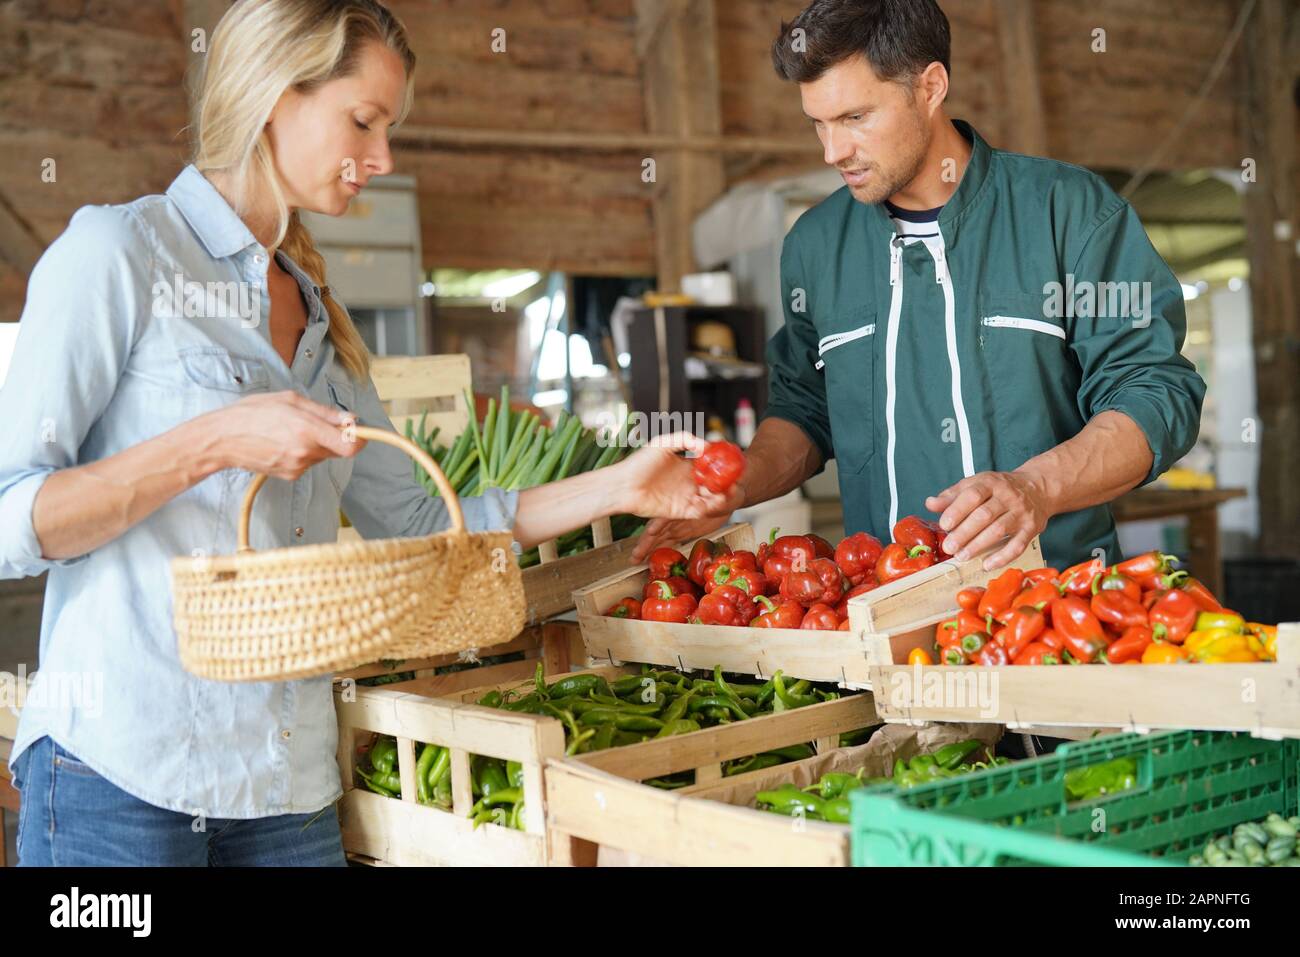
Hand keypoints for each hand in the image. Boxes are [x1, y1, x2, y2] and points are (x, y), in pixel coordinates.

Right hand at [203, 391, 363, 479]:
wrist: (222, 439)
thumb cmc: (253, 413)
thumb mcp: (291, 400)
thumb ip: (325, 412)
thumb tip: (352, 419)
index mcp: (307, 429)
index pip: (351, 446)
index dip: (361, 439)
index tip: (360, 431)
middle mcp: (305, 452)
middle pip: (337, 449)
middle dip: (333, 437)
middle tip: (313, 422)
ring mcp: (297, 466)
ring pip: (322, 455)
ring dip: (316, 444)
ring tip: (289, 430)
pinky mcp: (290, 475)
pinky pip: (308, 462)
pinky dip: (303, 453)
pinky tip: (282, 442)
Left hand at [611, 432, 743, 561]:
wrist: (622, 486)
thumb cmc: (638, 464)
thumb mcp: (663, 443)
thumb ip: (685, 439)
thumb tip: (706, 444)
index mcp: (686, 466)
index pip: (710, 466)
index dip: (723, 466)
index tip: (735, 464)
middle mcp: (688, 482)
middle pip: (714, 484)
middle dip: (727, 483)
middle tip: (738, 480)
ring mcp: (686, 497)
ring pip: (711, 498)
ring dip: (722, 496)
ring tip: (731, 492)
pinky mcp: (681, 511)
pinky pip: (701, 510)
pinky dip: (711, 507)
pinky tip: (717, 501)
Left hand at [924, 470, 1051, 570]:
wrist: (1038, 487)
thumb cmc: (999, 489)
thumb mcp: (976, 484)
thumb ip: (952, 495)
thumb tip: (930, 504)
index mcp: (990, 483)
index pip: (973, 495)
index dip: (957, 510)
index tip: (944, 524)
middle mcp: (1007, 496)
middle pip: (984, 515)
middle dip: (964, 532)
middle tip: (949, 547)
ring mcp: (1021, 513)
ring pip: (999, 530)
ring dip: (979, 545)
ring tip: (962, 557)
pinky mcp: (1032, 528)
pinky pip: (1018, 544)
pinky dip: (1002, 557)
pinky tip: (987, 564)